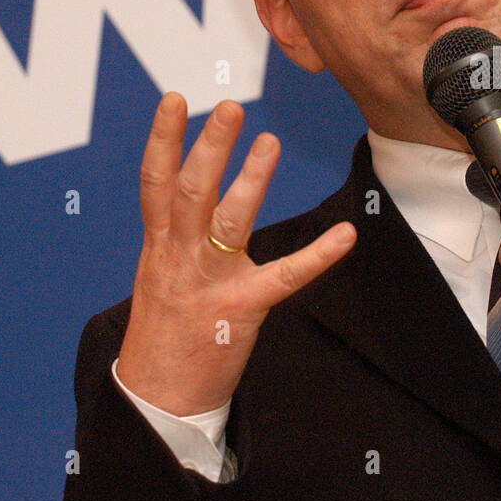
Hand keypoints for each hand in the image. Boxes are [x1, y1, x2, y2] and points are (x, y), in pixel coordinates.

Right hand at [117, 94, 355, 415]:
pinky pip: (284, 277)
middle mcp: (178, 258)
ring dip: (249, 180)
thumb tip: (191, 194)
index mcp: (159, 246)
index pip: (155, 182)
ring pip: (227, 223)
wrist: (155, 400)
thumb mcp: (157, 276)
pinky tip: (345, 234)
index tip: (175, 99)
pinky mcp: (241, 311)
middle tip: (229, 107)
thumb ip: (175, 235)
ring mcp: (209, 284)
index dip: (163, 139)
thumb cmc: (163, 334)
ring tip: (269, 142)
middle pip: (189, 192)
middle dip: (208, 147)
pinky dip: (317, 254)